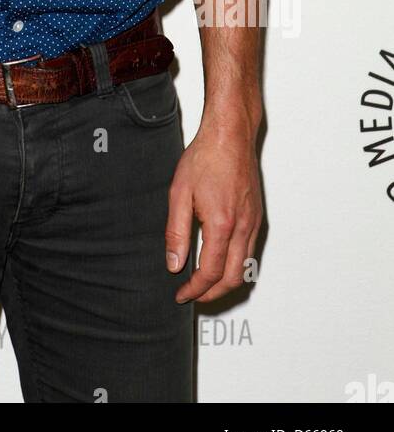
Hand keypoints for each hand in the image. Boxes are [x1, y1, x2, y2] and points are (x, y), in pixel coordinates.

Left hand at [165, 116, 262, 303]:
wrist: (230, 136)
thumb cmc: (205, 157)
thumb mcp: (179, 193)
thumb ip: (176, 232)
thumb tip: (174, 264)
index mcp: (222, 224)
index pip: (211, 273)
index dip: (195, 290)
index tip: (181, 294)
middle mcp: (243, 227)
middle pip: (233, 279)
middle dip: (212, 294)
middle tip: (192, 295)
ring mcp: (253, 223)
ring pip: (246, 268)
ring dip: (226, 283)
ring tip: (204, 283)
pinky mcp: (257, 217)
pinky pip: (250, 252)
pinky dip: (236, 265)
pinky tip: (220, 260)